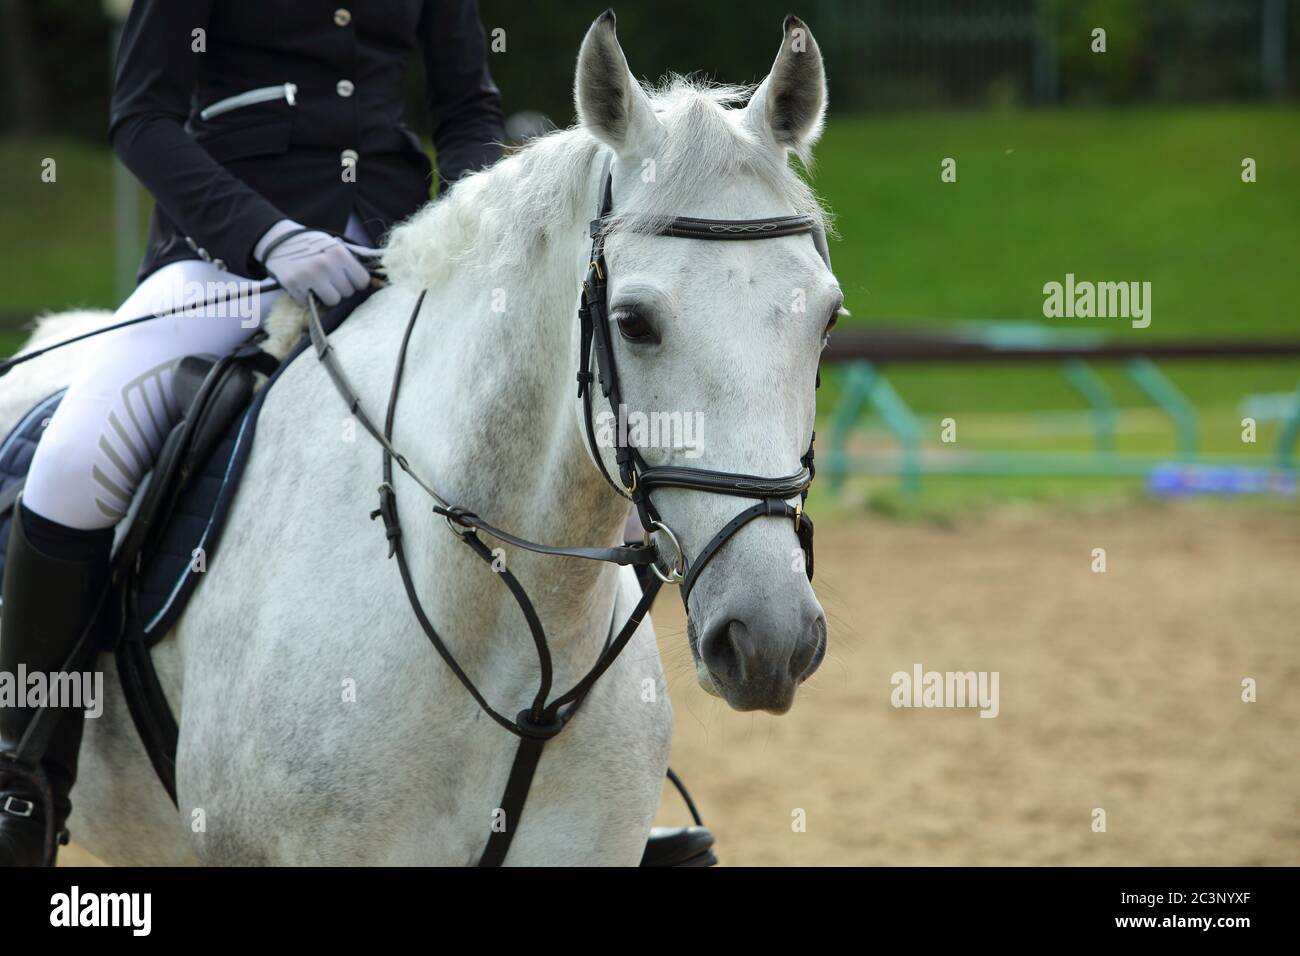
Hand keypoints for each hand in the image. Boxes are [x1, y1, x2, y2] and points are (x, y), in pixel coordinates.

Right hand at [254, 220, 371, 305]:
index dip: (356, 282)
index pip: (362, 281)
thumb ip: (350, 262)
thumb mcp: (334, 246)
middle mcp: (325, 264)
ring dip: (327, 296)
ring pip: (333, 301)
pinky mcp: (293, 285)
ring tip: (319, 284)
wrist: (279, 240)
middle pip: (348, 292)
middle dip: (340, 288)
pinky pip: (311, 303)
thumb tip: (374, 282)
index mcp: (339, 253)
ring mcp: (308, 276)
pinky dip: (308, 297)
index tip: (347, 278)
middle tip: (329, 279)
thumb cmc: (312, 245)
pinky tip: (304, 285)